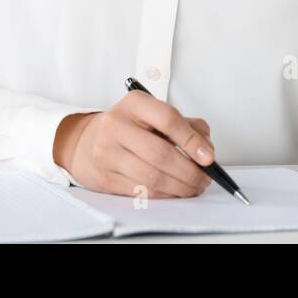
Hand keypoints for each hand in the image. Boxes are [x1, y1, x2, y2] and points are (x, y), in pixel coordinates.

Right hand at [54, 91, 214, 197]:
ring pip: (152, 177)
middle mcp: (116, 125)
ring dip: (180, 187)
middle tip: (205, 178)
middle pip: (160, 154)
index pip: (168, 119)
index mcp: (134, 103)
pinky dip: (165, 194)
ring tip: (194, 186)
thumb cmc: (131, 126)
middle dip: (190, 171)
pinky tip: (175, 191)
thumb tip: (206, 150)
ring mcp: (106, 152)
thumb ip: (187, 126)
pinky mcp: (104, 177)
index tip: (209, 158)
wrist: (88, 140)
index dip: (192, 140)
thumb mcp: (156, 114)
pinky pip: (142, 191)